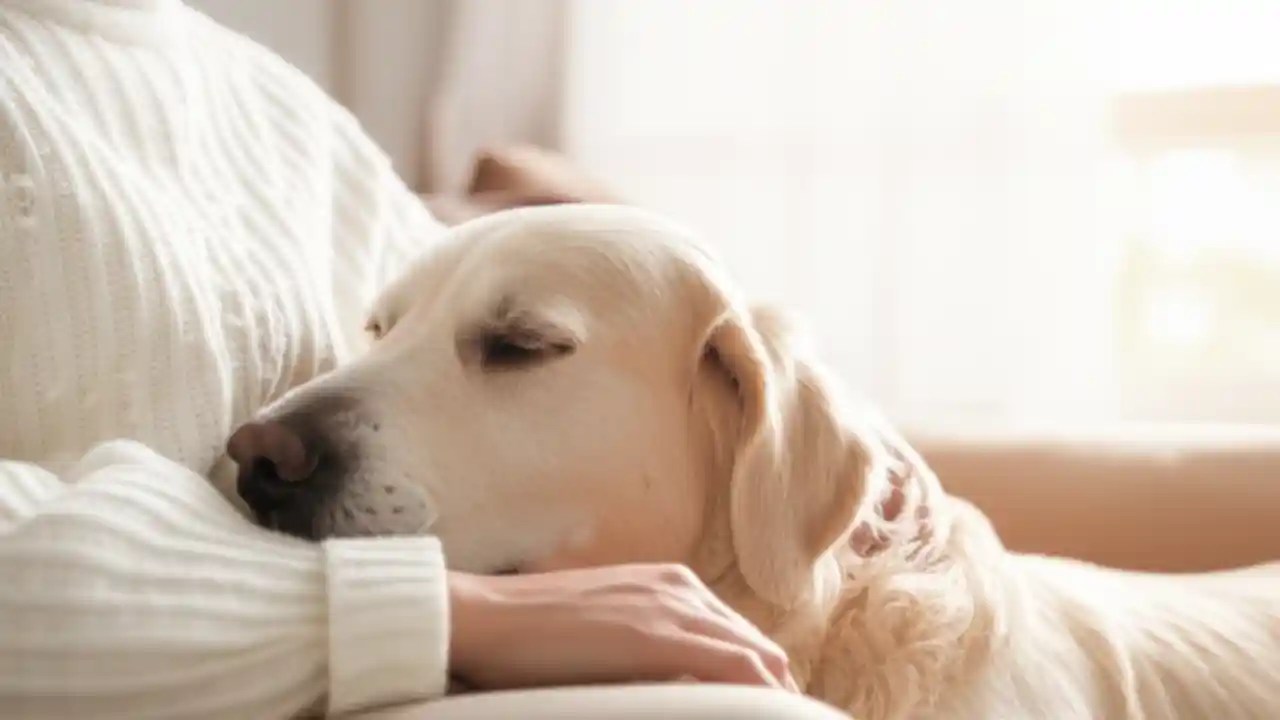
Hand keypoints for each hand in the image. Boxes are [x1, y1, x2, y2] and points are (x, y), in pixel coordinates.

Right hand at [448, 563, 796, 690]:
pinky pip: (734, 668)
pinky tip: (768, 718)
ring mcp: (670, 609)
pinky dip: (759, 696)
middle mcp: (681, 589)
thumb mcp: (606, 628)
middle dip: (778, 691)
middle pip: (759, 647)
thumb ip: (647, 645)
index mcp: (671, 584)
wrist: (484, 618)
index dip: (762, 679)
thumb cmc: (532, 634)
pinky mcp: (656, 637)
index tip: (771, 713)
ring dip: (774, 697)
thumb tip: (676, 682)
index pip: (740, 637)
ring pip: (756, 658)